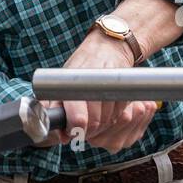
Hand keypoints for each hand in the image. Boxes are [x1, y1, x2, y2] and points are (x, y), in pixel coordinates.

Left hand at [47, 27, 156, 153]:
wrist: (108, 47)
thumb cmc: (82, 66)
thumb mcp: (62, 81)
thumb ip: (57, 107)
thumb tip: (61, 136)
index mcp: (76, 85)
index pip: (79, 119)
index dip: (75, 129)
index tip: (71, 130)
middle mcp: (96, 86)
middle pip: (95, 124)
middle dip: (88, 130)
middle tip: (82, 125)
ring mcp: (112, 89)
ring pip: (108, 122)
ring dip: (101, 125)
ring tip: (93, 115)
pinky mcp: (125, 92)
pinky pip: (119, 115)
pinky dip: (112, 117)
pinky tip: (105, 109)